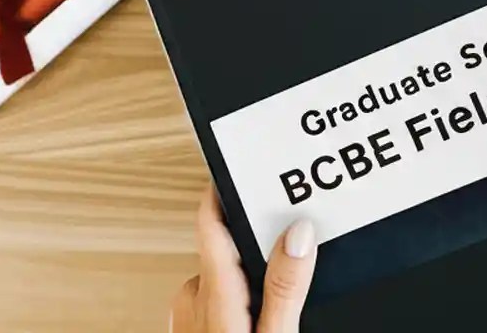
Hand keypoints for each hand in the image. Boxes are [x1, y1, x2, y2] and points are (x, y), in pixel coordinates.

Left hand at [172, 188, 317, 332]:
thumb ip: (285, 287)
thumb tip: (299, 234)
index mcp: (214, 293)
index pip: (211, 222)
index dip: (225, 190)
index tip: (247, 170)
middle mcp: (193, 300)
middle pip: (224, 248)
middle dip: (257, 243)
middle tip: (293, 235)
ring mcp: (186, 317)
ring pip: (220, 276)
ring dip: (248, 274)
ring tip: (282, 282)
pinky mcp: (189, 330)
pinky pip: (213, 299)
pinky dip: (236, 297)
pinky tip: (258, 313)